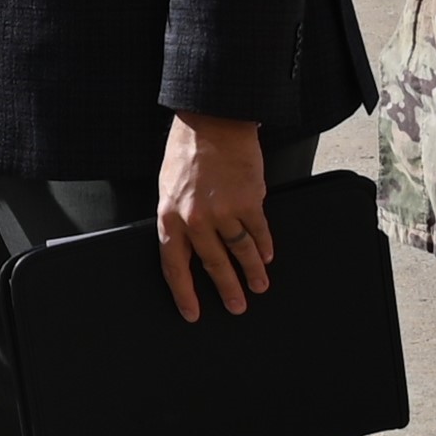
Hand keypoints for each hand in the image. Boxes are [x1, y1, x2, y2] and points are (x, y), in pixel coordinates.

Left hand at [152, 112, 269, 322]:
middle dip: (226, 289)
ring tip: (258, 286)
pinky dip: (264, 247)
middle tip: (236, 306)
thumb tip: (189, 248)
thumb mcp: (168, 187)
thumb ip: (177, 218)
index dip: (184, 294)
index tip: (193, 313)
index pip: (175, 266)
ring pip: (240, 251)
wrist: (213, 121)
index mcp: (169, 217)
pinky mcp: (249, 200)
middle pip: (213, 264)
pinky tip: (267, 257)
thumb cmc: (187, 151)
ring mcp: (224, 210)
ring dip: (251, 272)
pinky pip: (259, 232)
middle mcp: (196, 219)